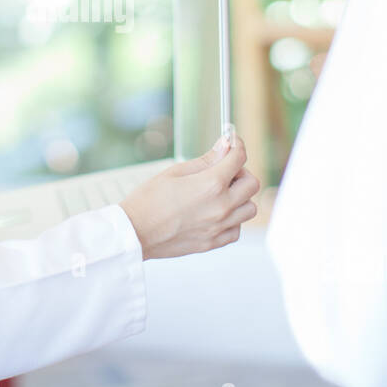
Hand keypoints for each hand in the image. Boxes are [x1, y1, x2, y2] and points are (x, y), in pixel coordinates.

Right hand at [118, 133, 259, 259]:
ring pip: (249, 208)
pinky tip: (215, 213)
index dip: (237, 145)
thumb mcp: (176, 171)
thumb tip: (225, 147)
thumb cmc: (149, 200)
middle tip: (224, 171)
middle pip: (252, 183)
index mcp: (211, 184)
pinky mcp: (213, 243)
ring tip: (220, 195)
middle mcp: (221, 206)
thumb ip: (206, 160)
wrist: (134, 232)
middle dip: (241, 172)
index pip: (239, 158)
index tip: (232, 143)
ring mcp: (219, 227)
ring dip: (240, 198)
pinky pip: (237, 229)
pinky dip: (232, 220)